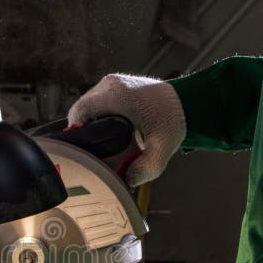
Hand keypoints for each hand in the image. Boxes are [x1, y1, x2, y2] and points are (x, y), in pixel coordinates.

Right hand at [67, 74, 185, 185]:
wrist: (187, 101)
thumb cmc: (173, 120)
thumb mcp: (163, 147)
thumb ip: (146, 168)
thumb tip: (126, 181)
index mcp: (117, 95)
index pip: (80, 112)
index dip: (76, 131)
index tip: (82, 149)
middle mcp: (111, 84)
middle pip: (81, 109)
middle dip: (83, 130)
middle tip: (91, 150)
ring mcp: (112, 82)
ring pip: (87, 106)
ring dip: (90, 123)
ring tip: (99, 142)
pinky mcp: (115, 84)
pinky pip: (96, 102)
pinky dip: (97, 116)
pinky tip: (105, 131)